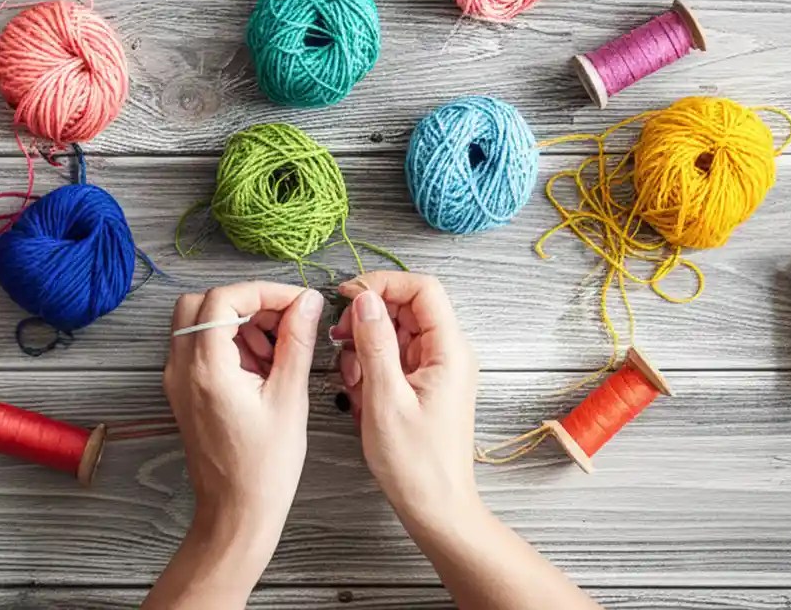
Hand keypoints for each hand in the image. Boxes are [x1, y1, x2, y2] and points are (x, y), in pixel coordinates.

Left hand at [164, 282, 323, 565]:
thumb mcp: (289, 398)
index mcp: (207, 369)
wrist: (236, 513)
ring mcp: (177, 381)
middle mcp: (181, 369)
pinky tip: (262, 367)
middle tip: (283, 320)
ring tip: (277, 350)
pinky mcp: (183, 392)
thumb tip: (307, 302)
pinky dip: (229, 343)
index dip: (263, 291)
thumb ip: (297, 342)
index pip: (224, 299)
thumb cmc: (264, 467)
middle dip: (246, 302)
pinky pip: (199, 347)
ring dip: (238, 322)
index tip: (296, 302)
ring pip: (198, 322)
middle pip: (202, 303)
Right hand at [331, 272, 481, 527]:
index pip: (423, 289)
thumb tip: (364, 299)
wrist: (436, 507)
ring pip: (396, 333)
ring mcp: (436, 370)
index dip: (384, 283)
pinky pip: (394, 358)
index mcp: (449, 351)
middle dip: (368, 318)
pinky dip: (371, 368)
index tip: (349, 295)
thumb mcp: (385, 399)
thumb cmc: (416, 464)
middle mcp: (448, 354)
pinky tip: (360, 393)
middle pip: (406, 308)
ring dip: (366, 346)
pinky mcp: (424, 386)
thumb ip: (375, 343)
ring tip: (352, 378)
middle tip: (341, 339)